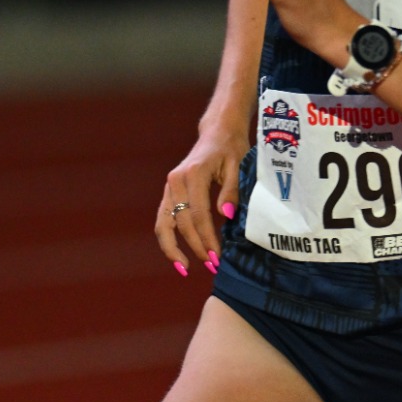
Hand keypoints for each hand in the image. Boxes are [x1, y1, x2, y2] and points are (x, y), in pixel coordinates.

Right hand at [154, 125, 245, 277]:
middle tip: (211, 265)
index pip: (198, 214)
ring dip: (172, 248)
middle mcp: (175, 181)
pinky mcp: (169, 193)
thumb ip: (231, 190)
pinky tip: (178, 255)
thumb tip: (225, 216)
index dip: (206, 238)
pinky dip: (168, 238)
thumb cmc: (231, 148)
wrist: (217, 132)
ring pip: (163, 223)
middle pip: (180, 222)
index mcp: (192, 174)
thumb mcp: (238, 166)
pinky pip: (164, 219)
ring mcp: (169, 187)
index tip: (216, 256)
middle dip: (194, 246)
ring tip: (185, 268)